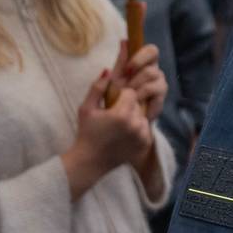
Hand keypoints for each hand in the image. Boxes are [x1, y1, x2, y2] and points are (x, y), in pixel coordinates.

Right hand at [63, 67, 152, 198]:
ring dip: (134, 117)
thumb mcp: (86, 108)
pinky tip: (124, 135)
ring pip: (143, 115)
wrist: (90, 162)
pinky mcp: (145, 144)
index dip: (121, 97)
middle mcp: (136, 124)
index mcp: (122, 114)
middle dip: (128, 106)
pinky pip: (146, 128)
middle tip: (115, 117)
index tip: (112, 105)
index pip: (131, 92)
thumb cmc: (86, 133)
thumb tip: (108, 70)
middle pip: (138, 104)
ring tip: (119, 127)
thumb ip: (97, 87)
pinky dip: (138, 129)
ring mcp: (142, 136)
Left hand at [116, 40, 167, 127]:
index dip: (142, 56)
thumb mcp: (115, 79)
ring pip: (153, 75)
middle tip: (127, 85)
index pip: (152, 50)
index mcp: (143, 64)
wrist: (119, 121)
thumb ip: (120, 62)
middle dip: (137, 72)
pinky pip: (154, 91)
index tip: (128, 68)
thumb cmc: (115, 98)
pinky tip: (136, 103)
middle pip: (153, 63)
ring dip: (137, 86)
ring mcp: (159, 84)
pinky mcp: (161, 98)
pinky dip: (141, 97)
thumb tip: (124, 41)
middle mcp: (154, 72)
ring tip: (129, 96)